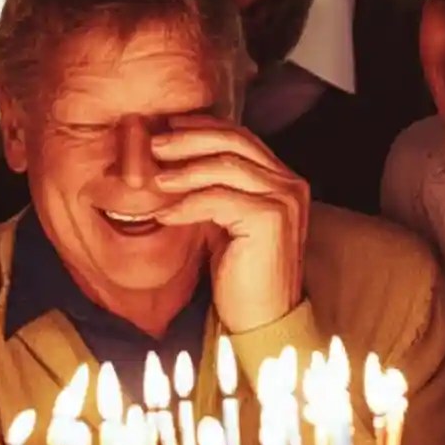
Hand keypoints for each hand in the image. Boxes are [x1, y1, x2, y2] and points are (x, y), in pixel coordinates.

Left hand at [150, 116, 308, 332]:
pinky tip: (164, 214)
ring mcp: (284, 200)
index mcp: (282, 179)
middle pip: (234, 141)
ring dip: (184, 170)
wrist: (262, 317)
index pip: (240, 136)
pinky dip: (186, 204)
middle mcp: (290, 183)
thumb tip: (171, 160)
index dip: (202, 127)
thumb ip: (213, 189)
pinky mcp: (269, 219)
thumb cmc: (241, 272)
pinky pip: (218, 199)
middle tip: (153, 143)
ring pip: (225, 166)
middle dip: (189, 139)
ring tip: (154, 178)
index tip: (168, 126)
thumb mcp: (225, 221)